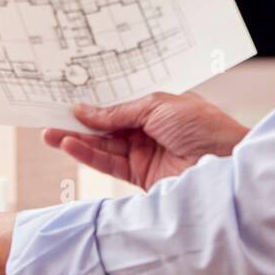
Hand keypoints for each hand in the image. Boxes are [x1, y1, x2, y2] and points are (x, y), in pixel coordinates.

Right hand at [43, 92, 247, 191]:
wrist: (225, 163)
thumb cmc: (203, 127)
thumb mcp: (157, 106)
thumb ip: (118, 112)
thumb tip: (85, 110)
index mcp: (157, 108)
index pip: (118, 104)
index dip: (94, 102)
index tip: (67, 98)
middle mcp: (149, 130)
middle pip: (106, 126)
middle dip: (78, 122)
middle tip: (50, 116)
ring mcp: (144, 154)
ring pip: (103, 146)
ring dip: (76, 140)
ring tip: (50, 133)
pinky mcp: (141, 176)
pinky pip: (108, 163)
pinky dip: (88, 155)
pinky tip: (69, 145)